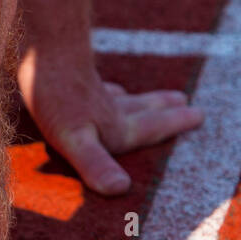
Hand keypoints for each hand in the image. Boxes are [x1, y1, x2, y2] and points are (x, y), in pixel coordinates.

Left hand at [18, 46, 203, 194]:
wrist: (40, 51)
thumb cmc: (56, 100)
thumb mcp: (75, 139)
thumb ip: (96, 163)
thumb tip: (122, 188)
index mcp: (114, 127)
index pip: (150, 128)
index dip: (173, 125)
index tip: (199, 114)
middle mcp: (106, 107)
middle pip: (138, 108)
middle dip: (159, 107)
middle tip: (182, 99)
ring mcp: (86, 89)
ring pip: (116, 96)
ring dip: (132, 98)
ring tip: (137, 96)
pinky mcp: (65, 75)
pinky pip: (87, 83)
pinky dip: (98, 88)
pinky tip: (90, 82)